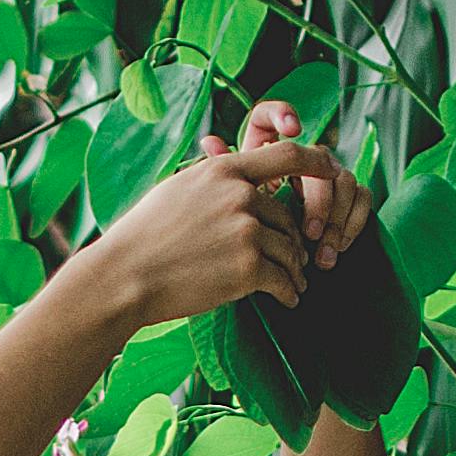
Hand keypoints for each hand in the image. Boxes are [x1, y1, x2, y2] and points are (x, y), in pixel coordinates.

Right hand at [94, 131, 316, 325]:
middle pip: (287, 216)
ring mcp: (246, 231)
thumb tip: (228, 164)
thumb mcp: (177, 188)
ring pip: (290, 250)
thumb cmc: (143, 236)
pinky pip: (284, 280)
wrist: (125, 276)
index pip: (287, 155)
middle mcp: (240, 196)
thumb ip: (212, 177)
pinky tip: (288, 300)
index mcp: (223, 171)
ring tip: (295, 285)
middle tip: (296, 260)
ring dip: (295, 271)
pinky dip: (289, 293)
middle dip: (294, 240)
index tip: (330, 170)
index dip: (315, 162)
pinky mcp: (248, 268)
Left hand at [238, 96, 371, 272]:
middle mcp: (298, 158)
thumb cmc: (240, 233)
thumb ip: (224, 174)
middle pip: (318, 156)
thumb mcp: (231, 207)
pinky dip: (351, 224)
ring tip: (321, 254)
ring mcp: (328, 174)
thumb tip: (210, 140)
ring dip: (336, 219)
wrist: (265, 258)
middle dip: (318, 199)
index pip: (268, 118)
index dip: (283, 113)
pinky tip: (335, 249)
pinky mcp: (349, 195)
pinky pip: (362, 197)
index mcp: (261, 154)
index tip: (294, 128)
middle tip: (309, 233)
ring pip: (344, 179)